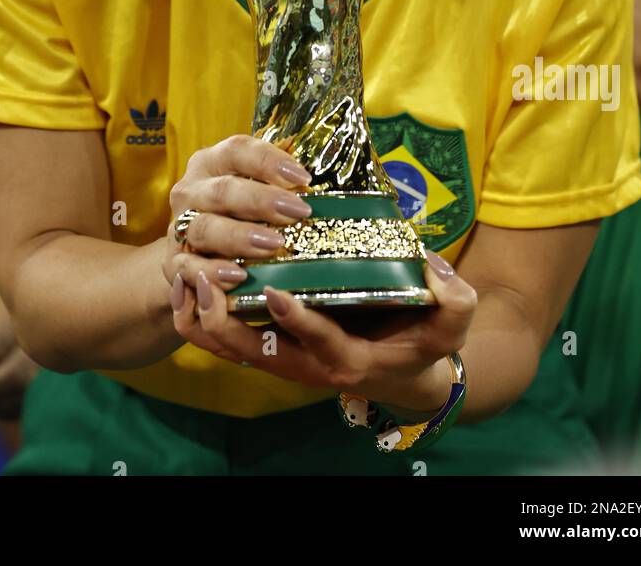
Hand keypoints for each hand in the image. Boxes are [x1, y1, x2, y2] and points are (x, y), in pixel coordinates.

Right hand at [162, 134, 312, 298]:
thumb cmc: (235, 212)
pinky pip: (189, 267)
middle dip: (261, 200)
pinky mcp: (173, 261)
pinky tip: (238, 276)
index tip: (303, 177)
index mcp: (211, 162)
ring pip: (205, 228)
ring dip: (239, 236)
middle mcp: (190, 190)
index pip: (237, 150)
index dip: (269, 160)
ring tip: (273, 244)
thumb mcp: (252, 189)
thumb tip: (313, 186)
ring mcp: (178, 225)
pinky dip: (212, 272)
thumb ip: (277, 184)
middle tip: (297, 211)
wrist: (194, 249)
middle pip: (223, 190)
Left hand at [170, 248, 476, 417]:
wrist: (404, 372)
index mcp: (350, 357)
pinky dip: (201, 315)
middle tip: (207, 278)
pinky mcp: (272, 347)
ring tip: (187, 274)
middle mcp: (308, 364)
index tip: (277, 292)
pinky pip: (225, 339)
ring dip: (205, 316)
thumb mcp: (452, 324)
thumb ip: (454, 300)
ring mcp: (285, 358)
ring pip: (232, 347)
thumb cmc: (425, 341)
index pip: (322, 342)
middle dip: (227, 318)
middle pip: (256, 352)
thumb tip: (436, 268)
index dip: (299, 321)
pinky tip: (186, 279)